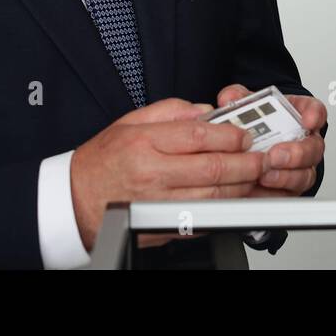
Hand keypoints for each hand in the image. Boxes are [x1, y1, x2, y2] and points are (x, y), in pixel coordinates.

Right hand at [70, 97, 268, 250]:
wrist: (74, 201)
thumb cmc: (101, 162)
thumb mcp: (130, 122)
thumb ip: (170, 112)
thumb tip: (205, 111)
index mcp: (145, 143)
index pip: (199, 136)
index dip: (230, 134)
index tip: (244, 133)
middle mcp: (152, 173)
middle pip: (212, 168)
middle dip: (246, 163)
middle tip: (262, 156)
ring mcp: (158, 203)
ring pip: (213, 196)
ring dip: (242, 187)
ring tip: (256, 176)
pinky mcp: (161, 225)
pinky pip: (201, 217)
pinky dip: (224, 209)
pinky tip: (236, 199)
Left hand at [214, 84, 326, 196]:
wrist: (251, 143)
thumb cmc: (255, 122)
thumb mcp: (245, 103)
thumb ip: (238, 97)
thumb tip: (229, 99)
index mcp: (299, 116)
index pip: (315, 111)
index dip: (314, 115)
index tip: (308, 119)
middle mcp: (305, 142)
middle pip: (313, 148)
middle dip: (296, 153)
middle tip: (276, 155)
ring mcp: (300, 166)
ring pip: (304, 175)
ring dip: (285, 176)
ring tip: (264, 176)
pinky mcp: (289, 188)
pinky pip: (289, 194)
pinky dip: (274, 194)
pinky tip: (258, 190)